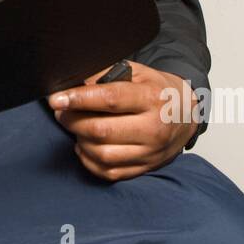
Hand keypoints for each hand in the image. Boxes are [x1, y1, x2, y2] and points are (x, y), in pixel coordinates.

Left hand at [49, 62, 197, 181]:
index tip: (56, 99)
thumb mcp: (138, 72)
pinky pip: (107, 171)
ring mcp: (149, 152)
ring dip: (79, 140)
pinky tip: (84, 145)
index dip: (79, 99)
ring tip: (74, 126)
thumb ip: (107, 74)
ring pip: (101, 154)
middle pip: (101, 130)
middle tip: (61, 111)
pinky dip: (88, 160)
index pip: (110, 99)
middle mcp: (153, 128)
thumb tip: (75, 81)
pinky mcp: (144, 168)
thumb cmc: (157, 91)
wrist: (186, 115)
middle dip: (72, 120)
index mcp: (152, 98)